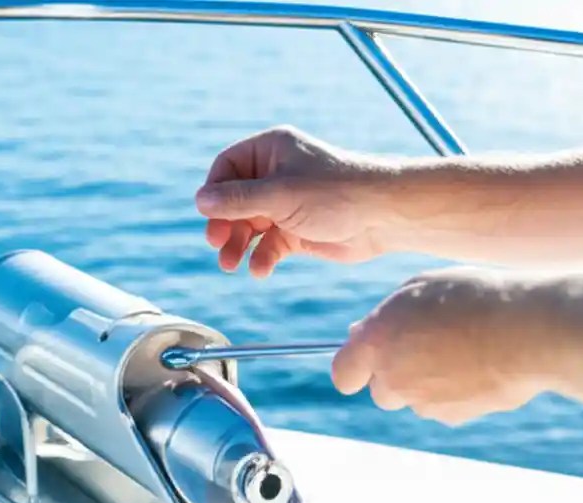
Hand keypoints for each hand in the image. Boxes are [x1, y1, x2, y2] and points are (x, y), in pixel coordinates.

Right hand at [195, 126, 393, 276]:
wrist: (383, 217)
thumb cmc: (336, 193)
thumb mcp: (280, 194)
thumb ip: (238, 199)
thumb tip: (200, 201)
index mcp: (270, 151)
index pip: (226, 169)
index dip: (214, 193)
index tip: (209, 217)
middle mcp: (275, 175)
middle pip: (234, 201)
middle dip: (224, 225)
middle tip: (218, 245)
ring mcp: (286, 204)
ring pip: (248, 226)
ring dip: (238, 245)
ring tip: (231, 264)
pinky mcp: (297, 231)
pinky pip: (268, 245)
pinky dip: (262, 257)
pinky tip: (261, 270)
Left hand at [331, 267, 563, 423]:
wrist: (528, 330)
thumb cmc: (475, 298)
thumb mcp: (421, 288)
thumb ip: (384, 315)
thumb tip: (360, 335)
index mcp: (378, 341)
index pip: (343, 373)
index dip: (355, 367)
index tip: (369, 361)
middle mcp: (393, 377)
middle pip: (381, 390)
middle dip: (396, 374)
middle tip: (429, 345)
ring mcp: (421, 401)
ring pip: (413, 399)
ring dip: (427, 382)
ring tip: (463, 351)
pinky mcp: (451, 417)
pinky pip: (443, 408)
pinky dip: (454, 393)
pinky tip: (479, 367)